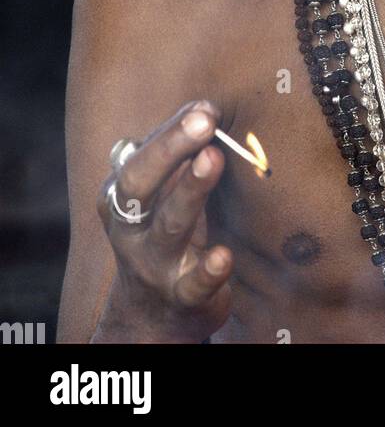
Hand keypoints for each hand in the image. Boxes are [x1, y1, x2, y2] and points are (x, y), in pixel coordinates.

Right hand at [95, 101, 232, 342]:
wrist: (151, 317)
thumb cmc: (161, 236)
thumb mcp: (160, 196)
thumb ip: (178, 155)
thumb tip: (204, 110)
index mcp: (119, 198)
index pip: (138, 157)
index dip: (171, 130)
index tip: (204, 109)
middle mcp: (129, 229)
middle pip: (139, 184)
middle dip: (170, 148)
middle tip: (204, 122)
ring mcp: (153, 264)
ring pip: (169, 226)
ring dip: (191, 190)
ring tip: (213, 158)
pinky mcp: (181, 296)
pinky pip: (193, 284)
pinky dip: (208, 270)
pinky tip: (223, 254)